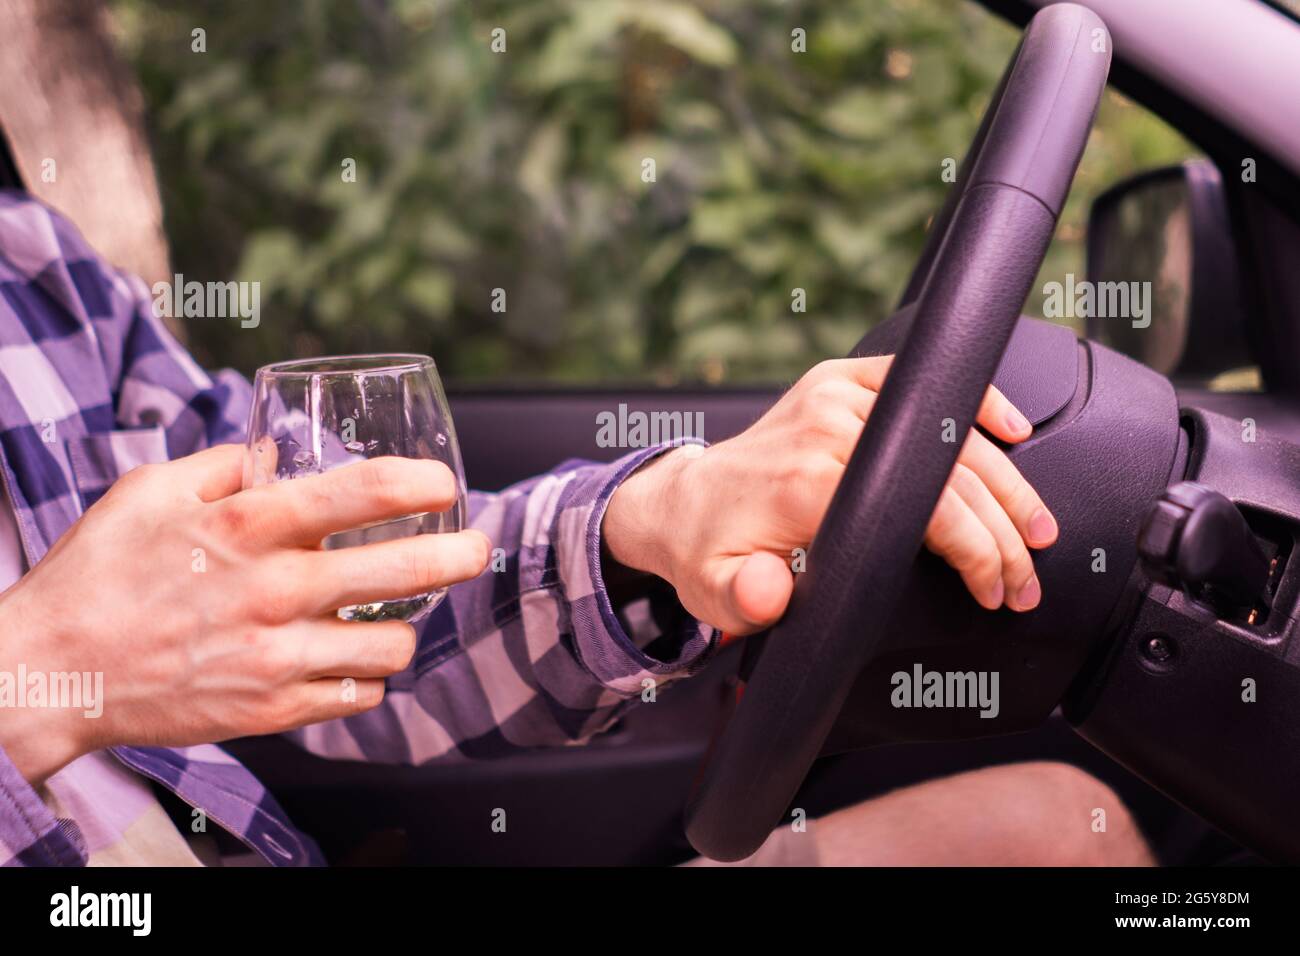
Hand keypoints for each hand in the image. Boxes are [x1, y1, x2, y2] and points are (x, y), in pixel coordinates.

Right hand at [0, 445, 488, 784]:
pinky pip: (357, 696)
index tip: (447, 485)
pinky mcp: (271, 710)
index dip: (424, 483)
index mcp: (248, 525)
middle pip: (405, 570)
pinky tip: (348, 662)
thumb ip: (225, 466)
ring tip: (395, 618)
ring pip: (393, 646)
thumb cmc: (98, 571)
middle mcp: (274, 589)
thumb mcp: (150, 490)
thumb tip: (277, 451)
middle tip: (475, 550)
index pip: (365, 491)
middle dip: (460, 556)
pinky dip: (363, 678)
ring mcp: (276, 656)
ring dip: (405, 629)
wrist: (53, 670)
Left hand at [603, 356, 1056, 635]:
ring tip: (1038, 529)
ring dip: (1005, 478)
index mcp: (806, 478)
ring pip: (947, 429)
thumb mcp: (714, 593)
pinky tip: (1009, 430)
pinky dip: (970, 403)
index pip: (922, 508)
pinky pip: (917, 382)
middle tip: (1026, 581)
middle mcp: (825, 426)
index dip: (974, 550)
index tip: (995, 591)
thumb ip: (744, 599)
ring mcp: (834, 398)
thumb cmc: (709, 551)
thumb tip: (770, 593)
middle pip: (948, 470)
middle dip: (1003, 531)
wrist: (683, 504)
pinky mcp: (839, 384)